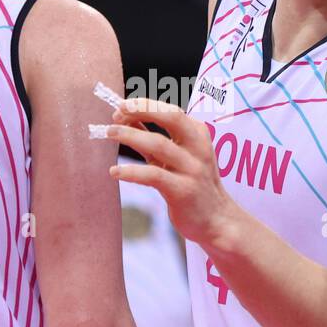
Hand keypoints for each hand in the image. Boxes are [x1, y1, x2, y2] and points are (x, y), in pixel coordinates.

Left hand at [107, 98, 240, 247]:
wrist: (216, 220)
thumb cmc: (193, 185)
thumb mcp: (177, 157)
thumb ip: (155, 138)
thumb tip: (128, 117)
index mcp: (198, 135)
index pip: (170, 111)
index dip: (144, 105)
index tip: (122, 108)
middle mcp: (198, 148)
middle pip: (171, 118)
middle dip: (142, 109)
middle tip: (116, 113)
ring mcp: (192, 169)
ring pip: (158, 144)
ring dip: (130, 136)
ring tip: (109, 133)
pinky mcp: (183, 191)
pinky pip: (153, 176)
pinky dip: (131, 171)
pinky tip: (114, 171)